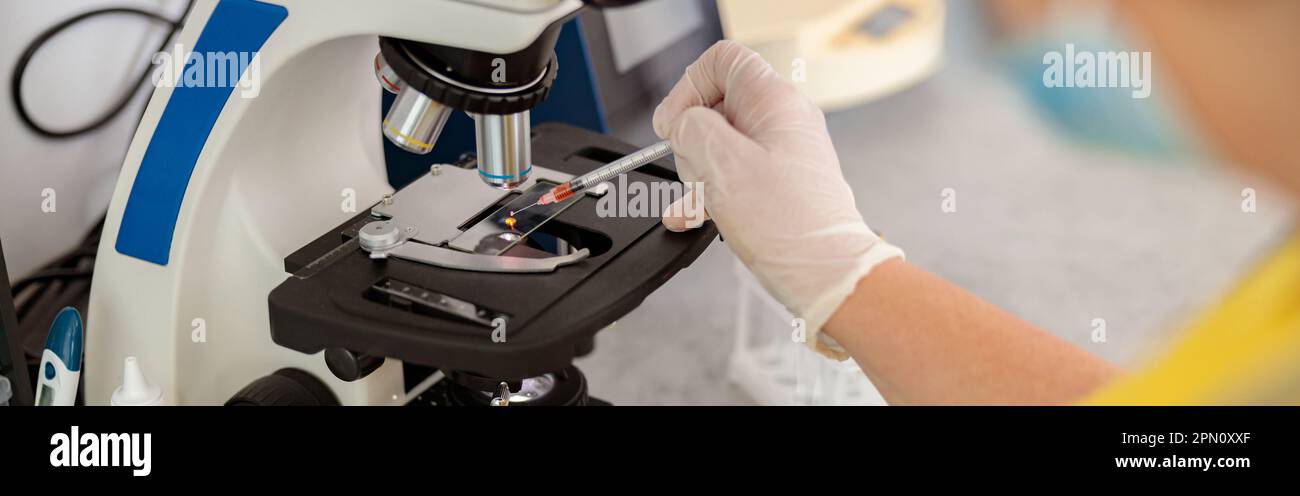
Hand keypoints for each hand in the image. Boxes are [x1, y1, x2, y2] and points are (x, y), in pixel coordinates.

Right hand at [655, 41, 902, 358]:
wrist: (831, 276)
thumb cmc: (792, 227)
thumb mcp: (723, 166)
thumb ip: (692, 130)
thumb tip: (683, 124)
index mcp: (775, 102)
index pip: (722, 61)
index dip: (688, 88)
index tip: (673, 124)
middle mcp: (784, 121)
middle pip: (719, 104)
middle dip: (692, 137)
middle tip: (691, 166)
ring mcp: (785, 152)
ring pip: (723, 144)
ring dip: (698, 171)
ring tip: (695, 202)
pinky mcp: (782, 185)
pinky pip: (735, 174)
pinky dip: (712, 191)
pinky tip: (693, 216)